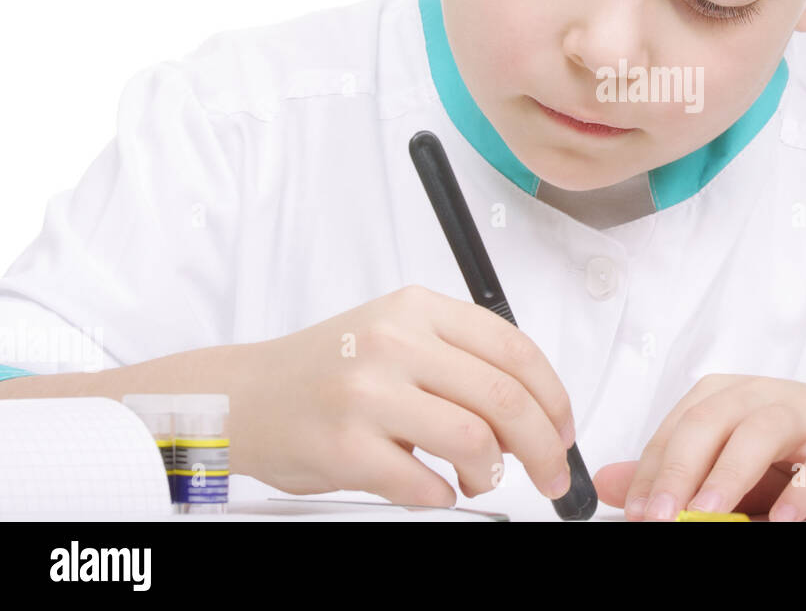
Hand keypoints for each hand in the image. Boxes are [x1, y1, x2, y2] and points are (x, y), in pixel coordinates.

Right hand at [226, 284, 576, 507]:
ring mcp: (367, 394)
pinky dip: (442, 495)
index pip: (514, 350)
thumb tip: (536, 410)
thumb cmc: (328, 372)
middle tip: (549, 474)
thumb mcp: (396, 335)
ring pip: (474, 440)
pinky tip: (432, 487)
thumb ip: (460, 358)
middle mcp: (394, 342)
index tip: (563, 430)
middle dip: (543, 447)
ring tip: (478, 479)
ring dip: (491, 474)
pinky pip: (424, 484)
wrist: (241, 398)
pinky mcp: (344, 446)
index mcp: (416, 309)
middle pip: (505, 398)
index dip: (554, 397)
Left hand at [592, 374, 805, 520]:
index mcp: (722, 397)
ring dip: (729, 475)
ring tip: (707, 512)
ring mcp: (804, 413)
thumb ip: (671, 474)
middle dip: (678, 472)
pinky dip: (800, 489)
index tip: (636, 513)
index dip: (650, 473)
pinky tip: (781, 519)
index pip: (675, 430)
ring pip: (759, 431)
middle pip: (708, 422)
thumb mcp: (725, 465)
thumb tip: (606, 482)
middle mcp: (758, 395)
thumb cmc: (795, 454)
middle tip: (659, 515)